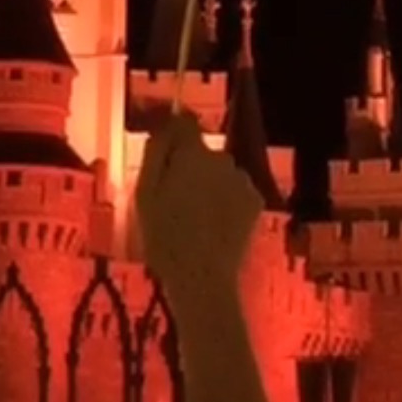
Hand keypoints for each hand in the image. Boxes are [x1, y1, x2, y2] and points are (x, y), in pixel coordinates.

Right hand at [134, 111, 261, 295]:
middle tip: (174, 200)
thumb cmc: (164, 236)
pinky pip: (237, 191)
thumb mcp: (145, 193)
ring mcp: (243, 180)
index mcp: (192, 154)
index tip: (164, 151)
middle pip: (203, 153)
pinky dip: (227, 201)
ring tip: (195, 218)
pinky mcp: (256, 202)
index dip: (173, 133)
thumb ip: (155, 152)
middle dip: (190, 167)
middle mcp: (223, 159)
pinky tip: (215, 225)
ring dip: (210, 184)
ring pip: (221, 173)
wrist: (202, 277)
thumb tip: (164, 126)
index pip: (184, 123)